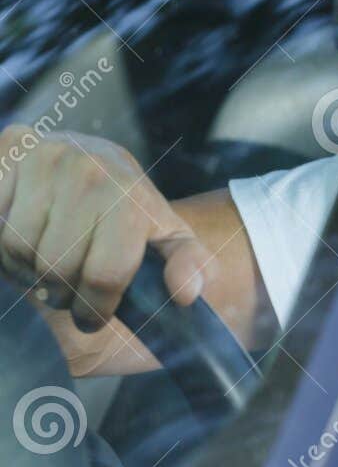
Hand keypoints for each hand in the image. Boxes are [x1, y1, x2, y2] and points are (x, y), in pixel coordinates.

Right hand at [0, 127, 207, 330]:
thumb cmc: (132, 209)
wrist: (97, 160)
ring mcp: (46, 157)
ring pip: (18, 248)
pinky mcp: (10, 148)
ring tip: (47, 270)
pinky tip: (26, 244)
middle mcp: (89, 171)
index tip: (92, 318)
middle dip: (62, 295)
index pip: (104, 275)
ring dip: (28, 272)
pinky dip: (3, 246)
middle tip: (67, 295)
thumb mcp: (170, 236)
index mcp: (131, 197)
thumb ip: (190, 264)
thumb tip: (186, 293)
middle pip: (56, 267)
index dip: (95, 309)